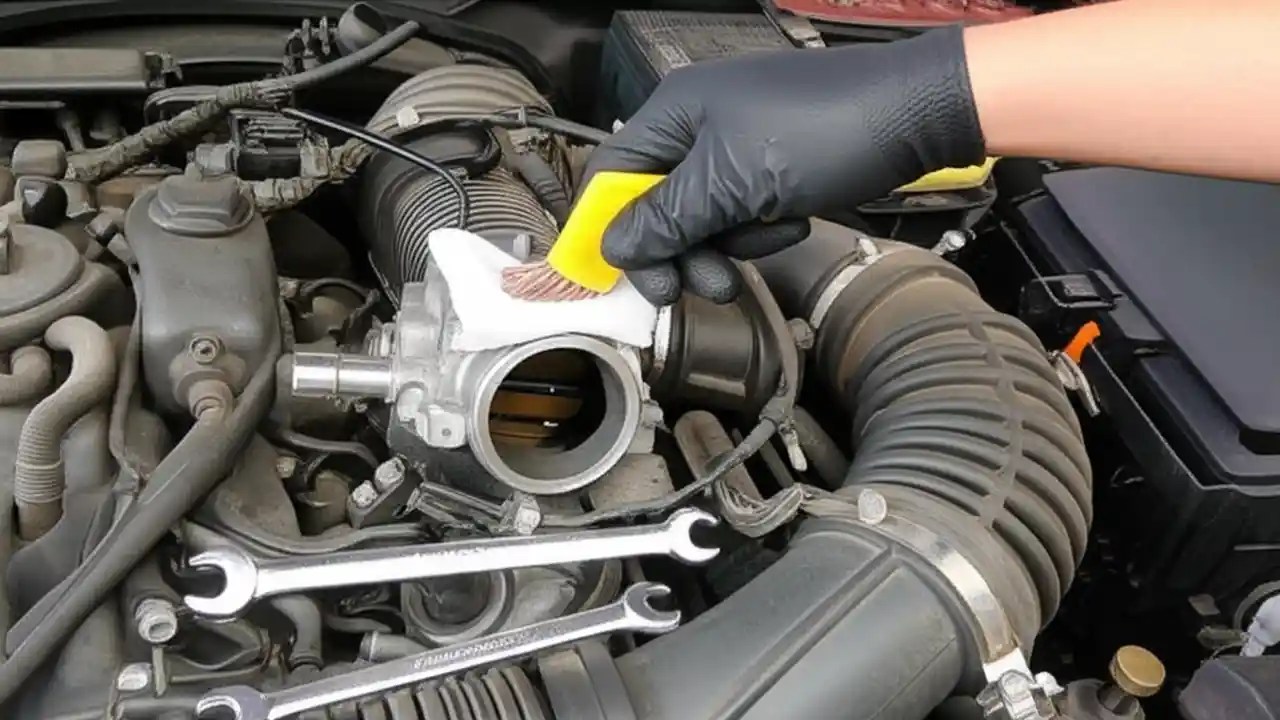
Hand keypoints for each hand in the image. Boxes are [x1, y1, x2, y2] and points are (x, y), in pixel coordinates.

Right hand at [588, 26, 985, 305]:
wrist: (917, 116)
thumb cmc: (827, 130)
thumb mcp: (732, 183)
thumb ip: (666, 219)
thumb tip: (614, 246)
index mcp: (675, 111)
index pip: (612, 174)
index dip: (608, 229)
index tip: (620, 277)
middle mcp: (698, 125)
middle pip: (656, 206)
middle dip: (680, 250)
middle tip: (702, 283)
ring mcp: (738, 146)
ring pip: (703, 218)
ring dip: (728, 243)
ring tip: (768, 238)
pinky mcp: (773, 167)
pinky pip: (744, 213)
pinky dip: (763, 228)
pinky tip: (792, 221)